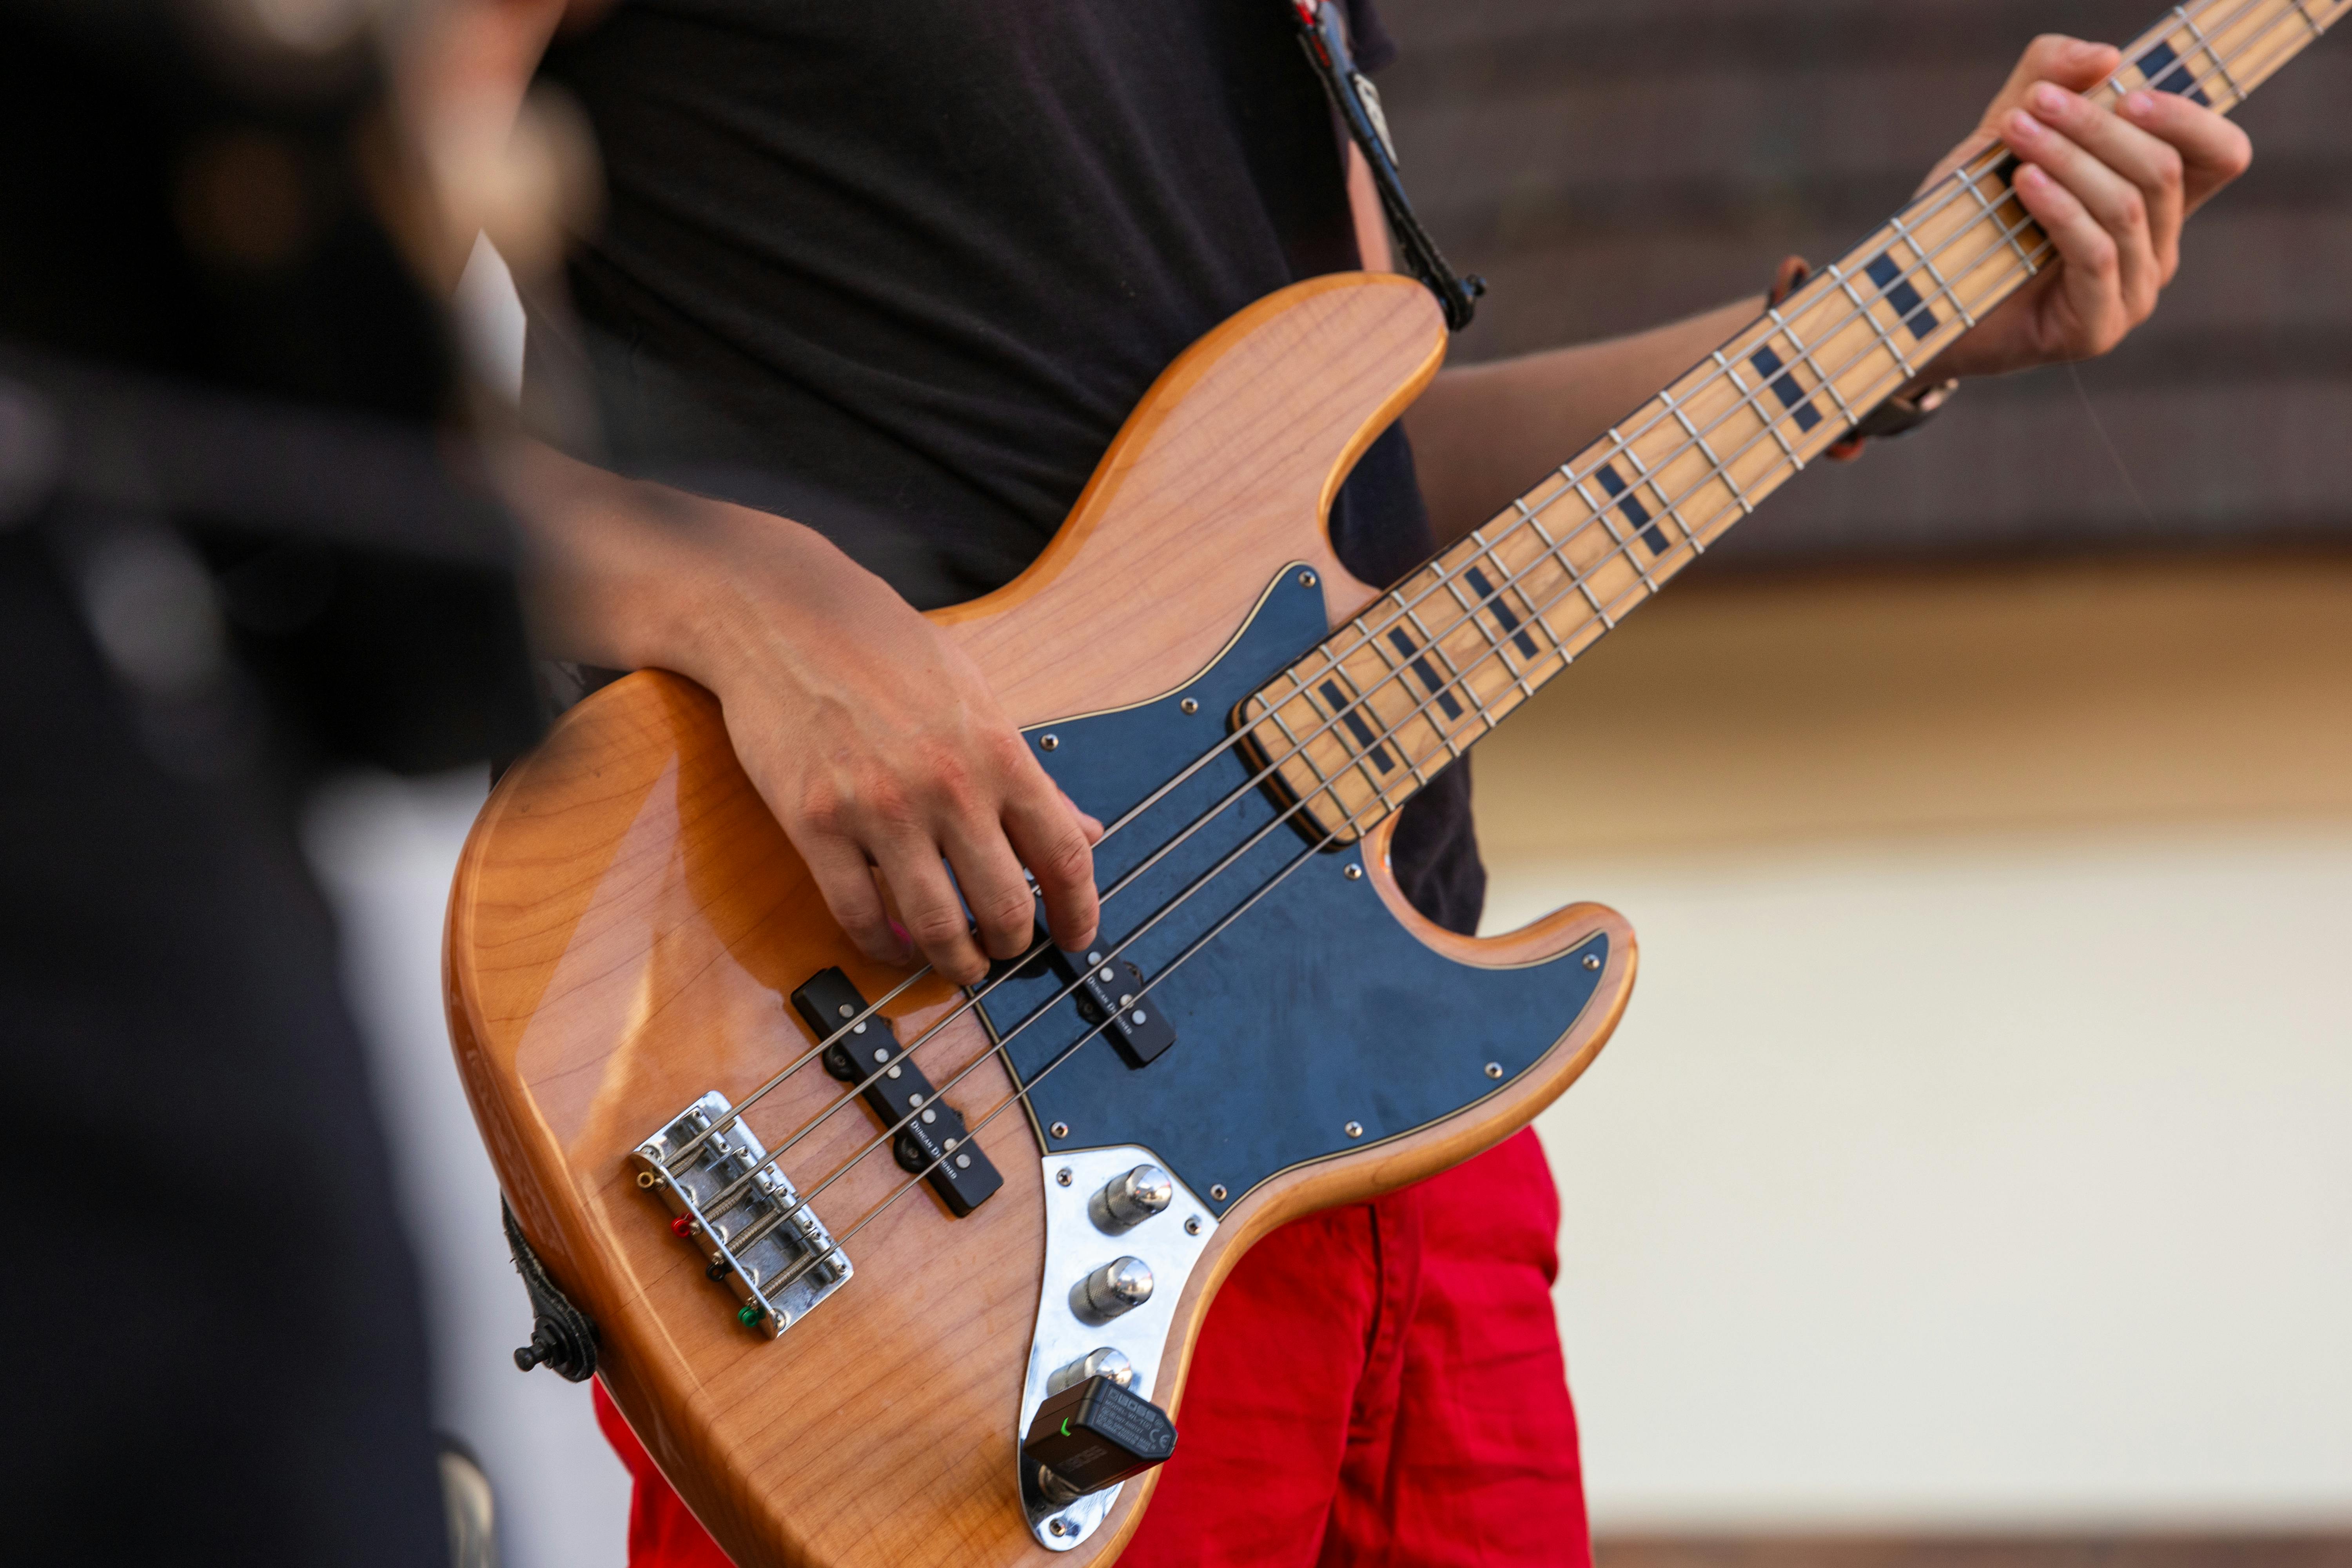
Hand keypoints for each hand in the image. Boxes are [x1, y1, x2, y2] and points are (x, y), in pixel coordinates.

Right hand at [509, 445, 1102, 984]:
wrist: (785, 618)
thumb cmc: (884, 649)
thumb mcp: (976, 697)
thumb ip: (1028, 774)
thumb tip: (1085, 831)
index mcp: (999, 753)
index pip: (1063, 855)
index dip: (1079, 913)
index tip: (1077, 939)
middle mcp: (948, 787)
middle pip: (1005, 905)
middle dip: (1013, 945)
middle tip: (1008, 951)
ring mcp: (879, 811)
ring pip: (936, 926)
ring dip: (955, 962)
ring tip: (959, 964)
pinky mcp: (816, 825)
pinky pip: (860, 915)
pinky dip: (884, 946)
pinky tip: (896, 946)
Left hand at [1918, 34, 2252, 383]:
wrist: (1920, 302)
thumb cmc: (1970, 218)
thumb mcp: (2004, 136)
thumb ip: (2048, 82)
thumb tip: (2106, 54)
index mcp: (2154, 206)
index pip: (2219, 155)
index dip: (2186, 117)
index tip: (2123, 89)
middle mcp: (2155, 251)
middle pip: (2163, 171)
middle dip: (2096, 128)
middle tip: (2036, 105)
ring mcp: (2132, 295)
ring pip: (2127, 208)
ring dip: (2070, 160)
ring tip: (2017, 133)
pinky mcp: (2096, 329)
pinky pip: (2096, 254)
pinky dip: (2061, 209)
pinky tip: (2023, 182)